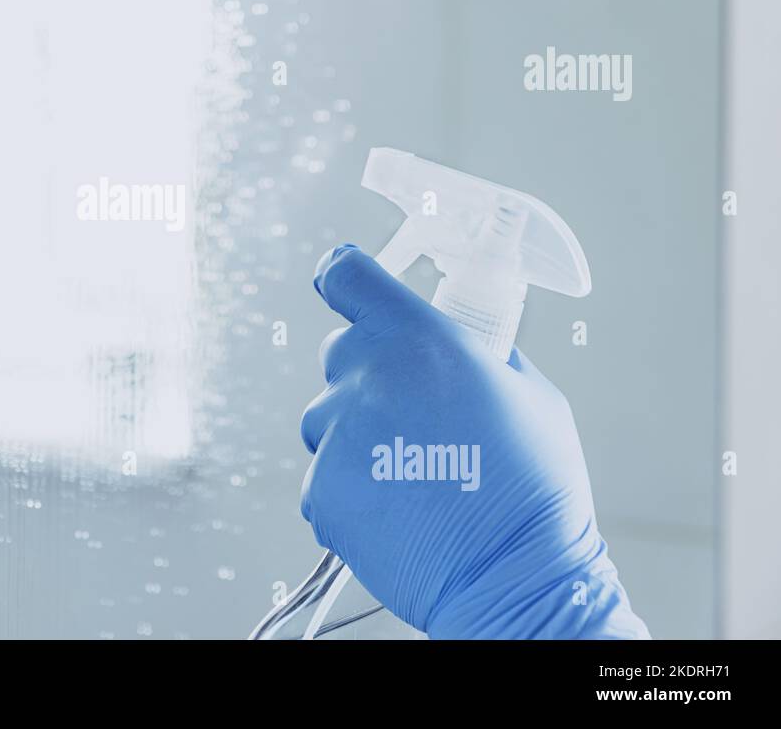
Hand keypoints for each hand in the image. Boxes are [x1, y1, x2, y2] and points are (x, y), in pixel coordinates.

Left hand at [299, 243, 648, 638]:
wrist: (514, 575)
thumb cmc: (532, 488)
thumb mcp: (528, 392)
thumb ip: (479, 353)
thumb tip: (459, 341)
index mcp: (418, 337)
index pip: (348, 278)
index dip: (342, 277)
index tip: (341, 281)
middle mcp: (368, 376)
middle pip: (340, 353)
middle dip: (368, 375)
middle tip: (414, 415)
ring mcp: (337, 433)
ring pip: (325, 418)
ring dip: (355, 433)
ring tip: (411, 471)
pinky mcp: (322, 486)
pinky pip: (324, 473)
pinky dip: (350, 487)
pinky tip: (397, 506)